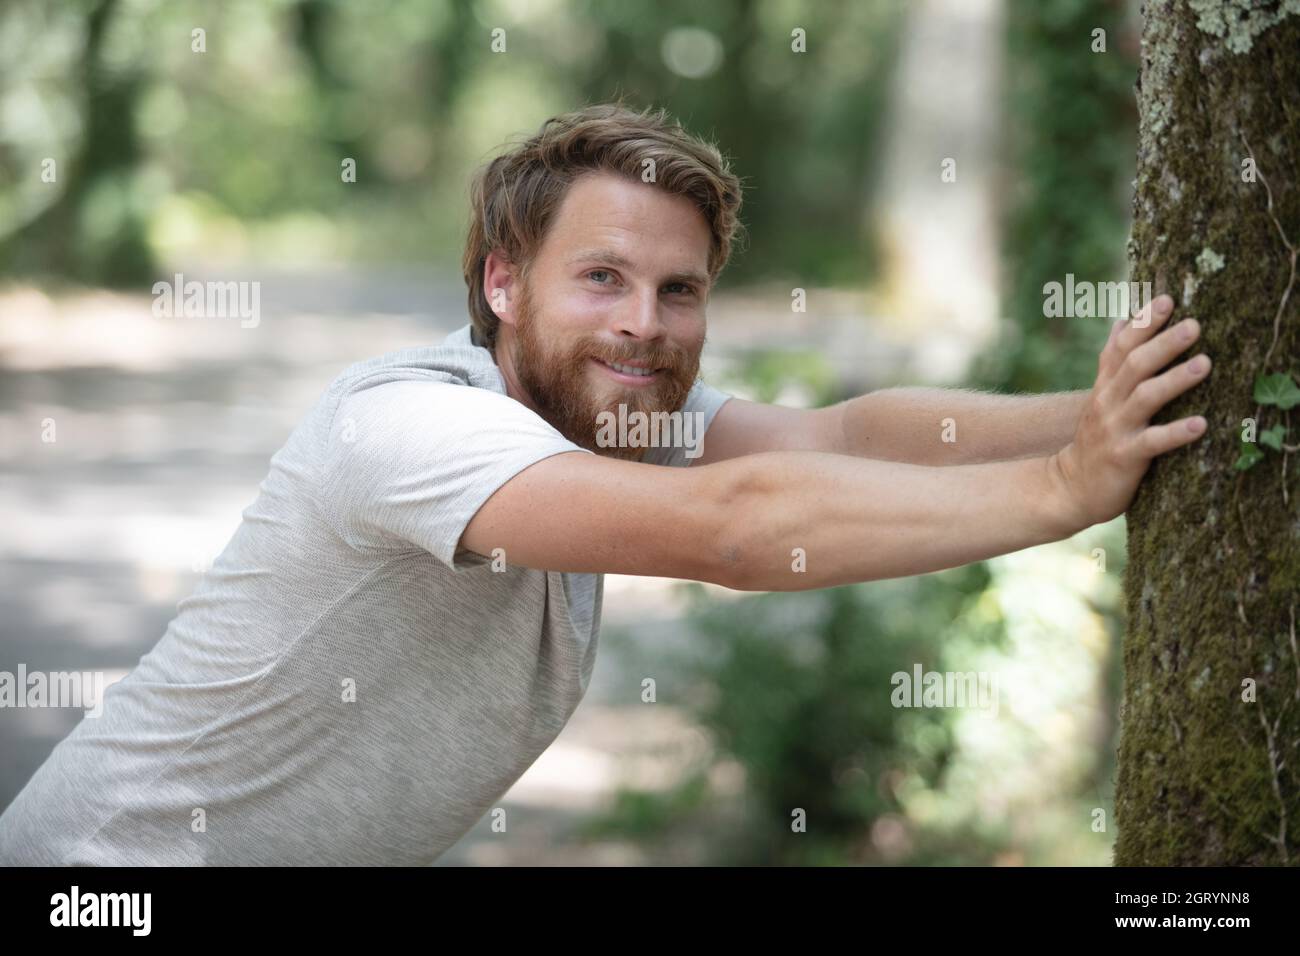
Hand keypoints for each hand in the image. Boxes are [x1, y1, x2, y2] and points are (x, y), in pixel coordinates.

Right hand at [1050, 294, 1210, 528]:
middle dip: (1163, 343)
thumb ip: (1113, 361)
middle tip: (1194, 325)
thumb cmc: (1096, 438)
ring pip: (1144, 398)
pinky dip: (1176, 432)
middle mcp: (1108, 402)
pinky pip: (1152, 442)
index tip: (1166, 300)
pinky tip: (1200, 424)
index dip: (1142, 323)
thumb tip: (1122, 320)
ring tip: (1204, 363)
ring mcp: (1115, 429)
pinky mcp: (1125, 456)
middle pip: (1134, 366)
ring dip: (1175, 379)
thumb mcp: (1100, 395)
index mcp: (1105, 386)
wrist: (1070, 487)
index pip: (1120, 347)